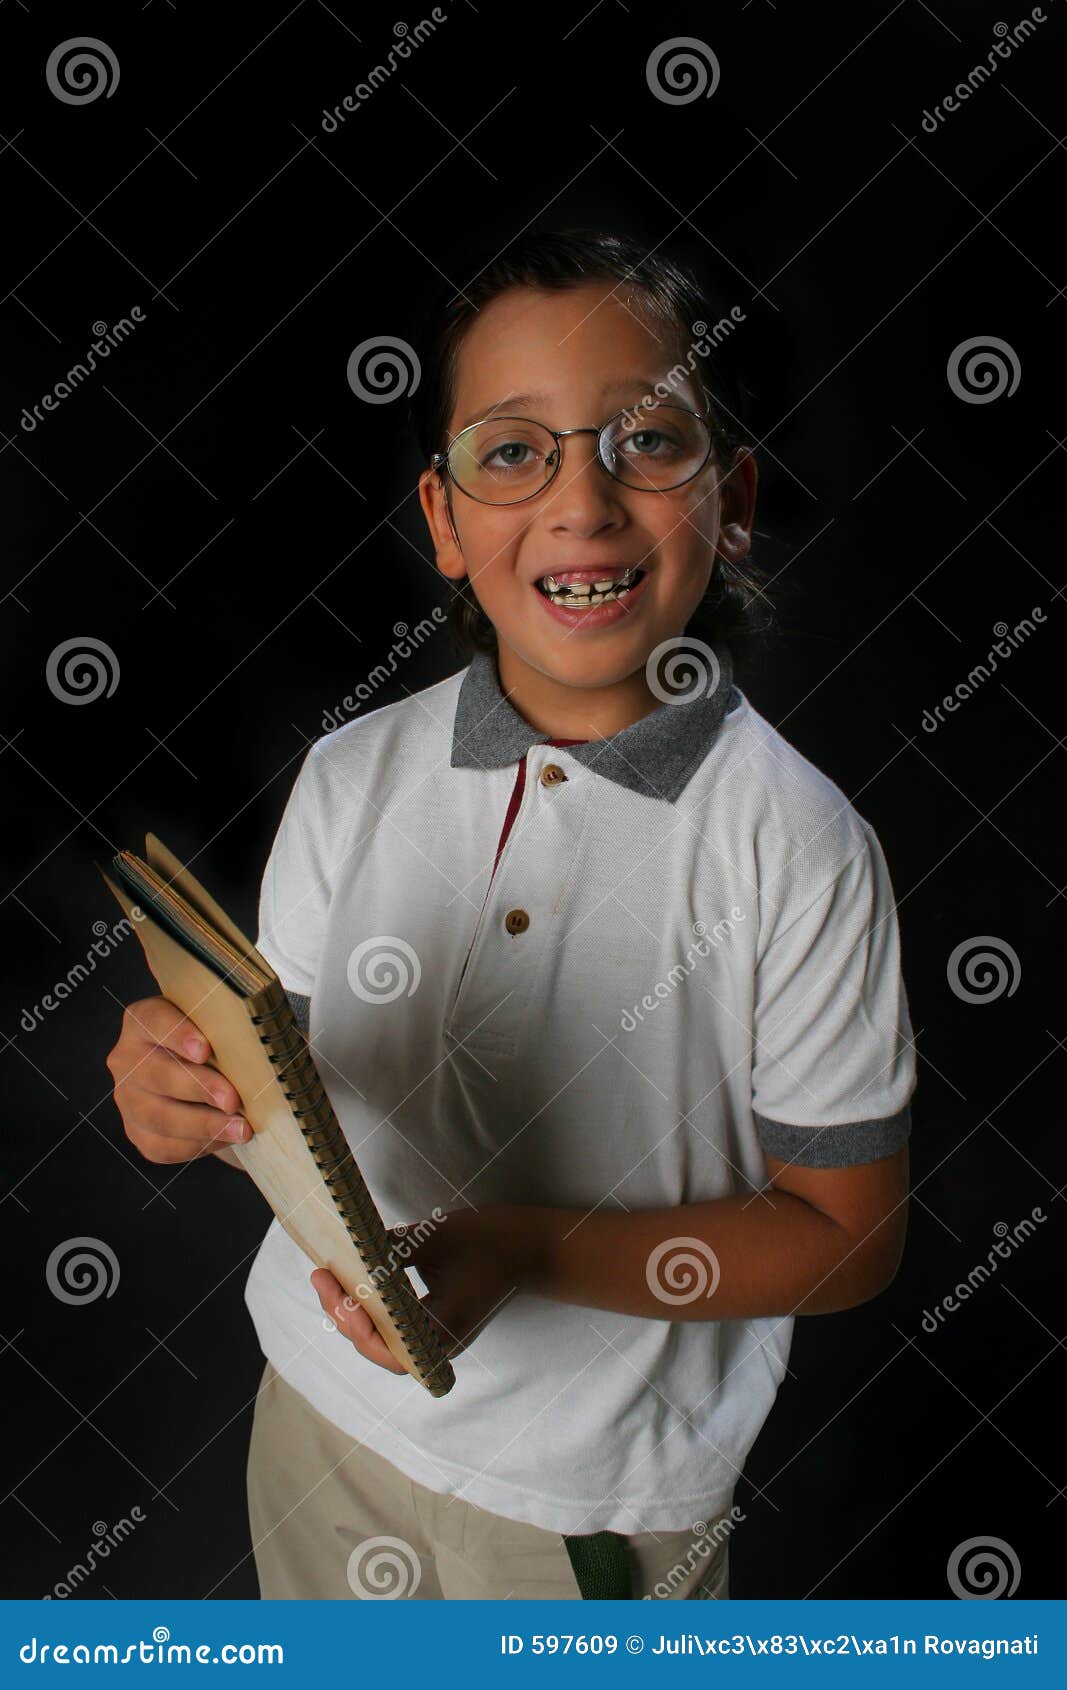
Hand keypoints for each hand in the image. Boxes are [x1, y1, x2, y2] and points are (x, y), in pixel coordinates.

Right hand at [106, 996, 250, 1162]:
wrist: (202, 1073)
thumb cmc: (216, 1040)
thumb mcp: (219, 1023)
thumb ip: (232, 1027)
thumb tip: (270, 1043)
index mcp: (142, 1021)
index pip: (154, 1021)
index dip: (178, 1035)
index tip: (205, 1050)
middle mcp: (127, 1059)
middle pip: (157, 1074)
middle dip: (199, 1088)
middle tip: (232, 1100)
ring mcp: (129, 1099)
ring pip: (159, 1117)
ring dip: (204, 1125)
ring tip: (241, 1129)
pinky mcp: (138, 1133)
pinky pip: (164, 1146)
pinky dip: (200, 1144)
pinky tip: (228, 1137)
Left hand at [311, 1205, 538, 1374]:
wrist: (533, 1246)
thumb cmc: (491, 1241)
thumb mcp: (435, 1239)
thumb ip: (390, 1250)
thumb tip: (344, 1248)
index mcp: (444, 1334)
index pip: (386, 1349)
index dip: (353, 1322)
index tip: (332, 1286)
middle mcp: (439, 1346)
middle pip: (379, 1348)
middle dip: (344, 1314)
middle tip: (319, 1275)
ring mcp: (438, 1338)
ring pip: (384, 1340)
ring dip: (354, 1313)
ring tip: (328, 1280)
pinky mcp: (437, 1324)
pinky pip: (395, 1326)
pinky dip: (372, 1308)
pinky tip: (354, 1282)